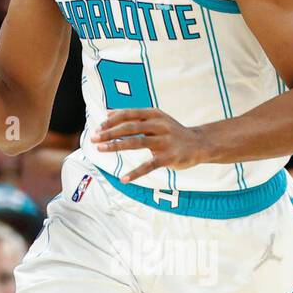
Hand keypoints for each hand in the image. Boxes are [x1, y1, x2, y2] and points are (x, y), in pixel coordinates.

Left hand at [90, 108, 207, 181]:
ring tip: (101, 149)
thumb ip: (134, 116)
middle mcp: (159, 125)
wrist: (199, 144)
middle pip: (130, 127)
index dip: (112, 120)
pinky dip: (136, 173)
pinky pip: (149, 166)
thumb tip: (108, 114)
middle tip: (94, 139)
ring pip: (136, 142)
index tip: (98, 128)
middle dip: (110, 133)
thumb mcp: (156, 119)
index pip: (129, 114)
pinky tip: (124, 178)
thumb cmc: (172, 131)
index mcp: (154, 114)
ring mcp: (165, 142)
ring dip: (116, 146)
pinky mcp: (169, 158)